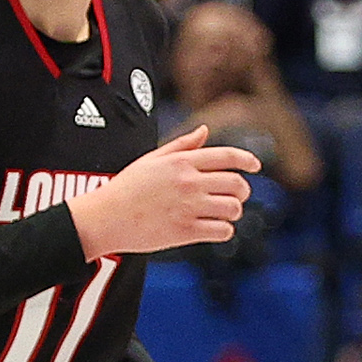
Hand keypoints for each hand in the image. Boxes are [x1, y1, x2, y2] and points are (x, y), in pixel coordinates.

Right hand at [72, 125, 259, 256]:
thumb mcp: (152, 159)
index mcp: (181, 162)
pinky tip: (214, 228)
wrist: (104, 218)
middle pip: (237, 184)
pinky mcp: (186, 231)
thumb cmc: (127, 187)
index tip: (256, 166)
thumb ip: (182, 145)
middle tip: (236, 196)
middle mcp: (188, 182)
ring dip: (234, 212)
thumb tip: (206, 131)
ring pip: (233, 208)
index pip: (227, 157)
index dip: (247, 160)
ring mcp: (188, 207)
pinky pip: (222, 231)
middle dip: (242, 191)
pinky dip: (224, 230)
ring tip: (224, 213)